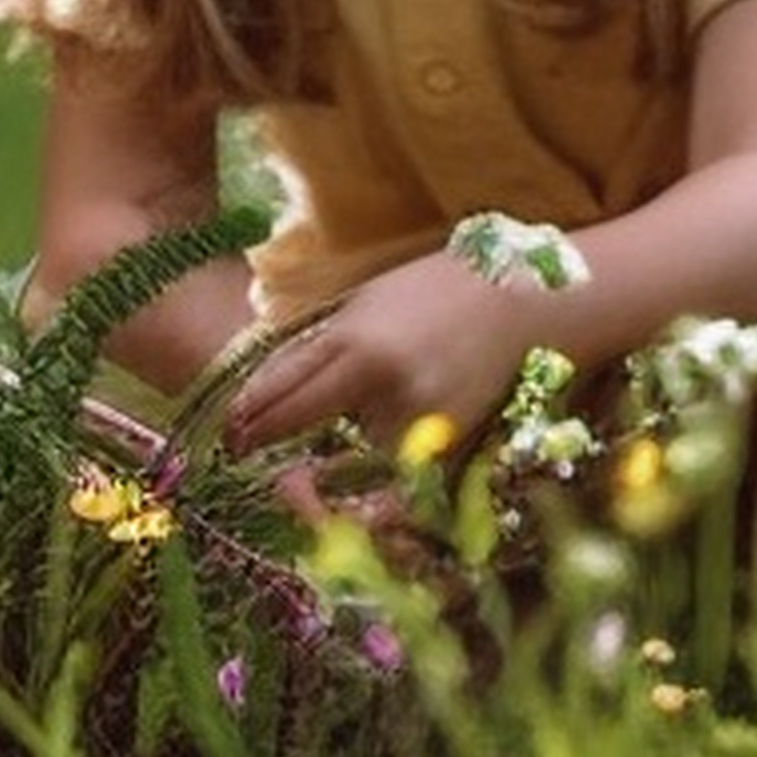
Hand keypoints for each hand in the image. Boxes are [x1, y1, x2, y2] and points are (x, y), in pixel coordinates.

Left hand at [218, 256, 537, 455]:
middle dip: (271, 433)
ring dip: (338, 440)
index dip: (250, 414)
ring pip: (350, 448)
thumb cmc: (441, 292)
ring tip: (361, 404)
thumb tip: (265, 386)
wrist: (529, 304)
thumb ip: (320, 347)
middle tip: (244, 442)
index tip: (227, 428)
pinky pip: (391, 463)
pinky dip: (380, 452)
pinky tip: (388, 428)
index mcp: (359, 345)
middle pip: (306, 424)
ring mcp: (416, 424)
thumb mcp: (368, 305)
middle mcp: (383, 390)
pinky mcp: (446, 448)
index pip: (285, 391)